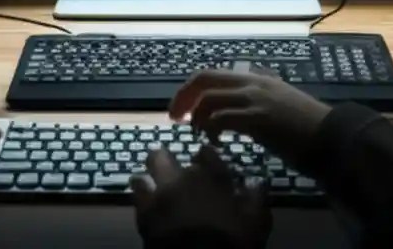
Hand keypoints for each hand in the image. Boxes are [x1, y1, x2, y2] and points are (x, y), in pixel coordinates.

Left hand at [132, 146, 270, 248]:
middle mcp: (181, 179)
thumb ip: (256, 198)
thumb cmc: (231, 242)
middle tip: (172, 170)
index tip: (208, 161)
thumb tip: (255, 181)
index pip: (206, 152)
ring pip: (143, 174)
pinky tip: (147, 205)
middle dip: (165, 160)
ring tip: (153, 187)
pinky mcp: (143, 215)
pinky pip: (136, 198)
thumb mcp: (256, 223)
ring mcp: (159, 195)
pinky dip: (141, 198)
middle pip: (162, 156)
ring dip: (148, 179)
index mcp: (211, 177)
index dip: (206, 155)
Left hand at [169, 69, 329, 167]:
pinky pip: (222, 118)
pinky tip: (216, 142)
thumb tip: (236, 110)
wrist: (331, 135)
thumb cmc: (306, 125)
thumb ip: (257, 101)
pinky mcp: (258, 118)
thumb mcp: (278, 103)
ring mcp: (255, 99)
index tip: (182, 108)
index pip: (212, 74)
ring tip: (201, 135)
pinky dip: (211, 130)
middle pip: (203, 79)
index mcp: (256, 79)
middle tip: (174, 118)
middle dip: (183, 98)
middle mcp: (253, 83)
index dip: (191, 89)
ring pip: (209, 99)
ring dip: (198, 119)